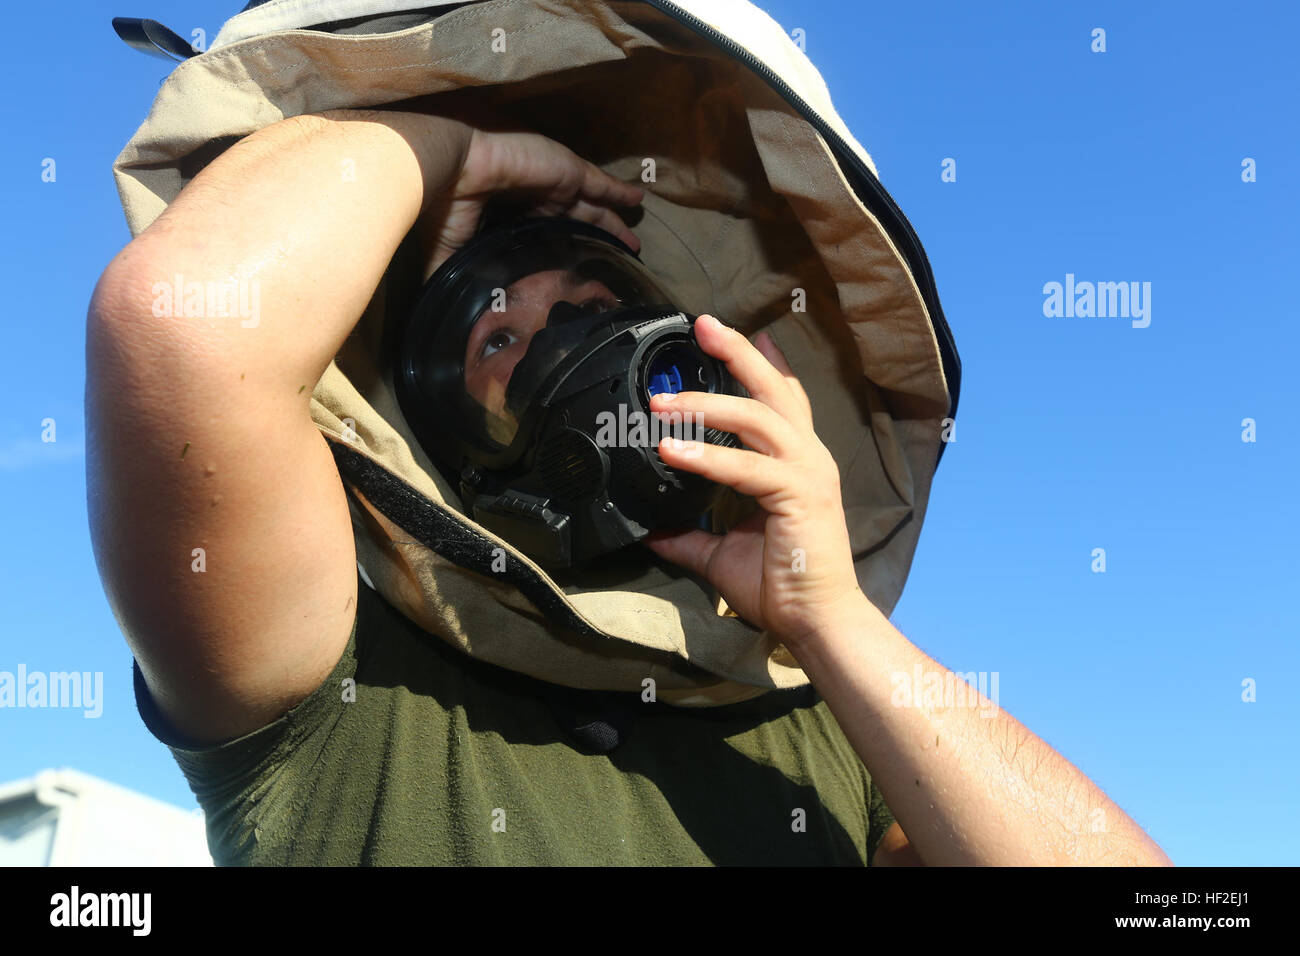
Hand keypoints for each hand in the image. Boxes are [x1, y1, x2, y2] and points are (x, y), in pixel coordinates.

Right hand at [418, 125, 643, 279]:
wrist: (447, 168)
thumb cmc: (443, 208)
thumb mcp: (449, 253)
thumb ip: (455, 279)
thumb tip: (447, 316)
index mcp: (509, 214)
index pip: (545, 230)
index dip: (564, 245)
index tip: (580, 266)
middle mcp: (535, 197)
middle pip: (577, 219)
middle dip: (599, 236)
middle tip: (620, 256)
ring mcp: (553, 182)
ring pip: (593, 205)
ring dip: (614, 222)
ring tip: (635, 242)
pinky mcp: (567, 171)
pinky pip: (601, 184)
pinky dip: (619, 192)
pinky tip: (638, 200)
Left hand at [645, 315, 865, 646]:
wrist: (815, 622)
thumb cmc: (780, 585)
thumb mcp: (719, 552)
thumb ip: (687, 534)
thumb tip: (650, 528)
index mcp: (794, 464)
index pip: (783, 401)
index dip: (763, 363)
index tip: (737, 332)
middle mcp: (807, 458)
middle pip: (774, 391)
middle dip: (738, 353)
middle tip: (702, 324)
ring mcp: (807, 473)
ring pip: (758, 417)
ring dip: (706, 404)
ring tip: (662, 402)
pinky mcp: (800, 495)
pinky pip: (748, 467)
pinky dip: (708, 456)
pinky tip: (671, 450)